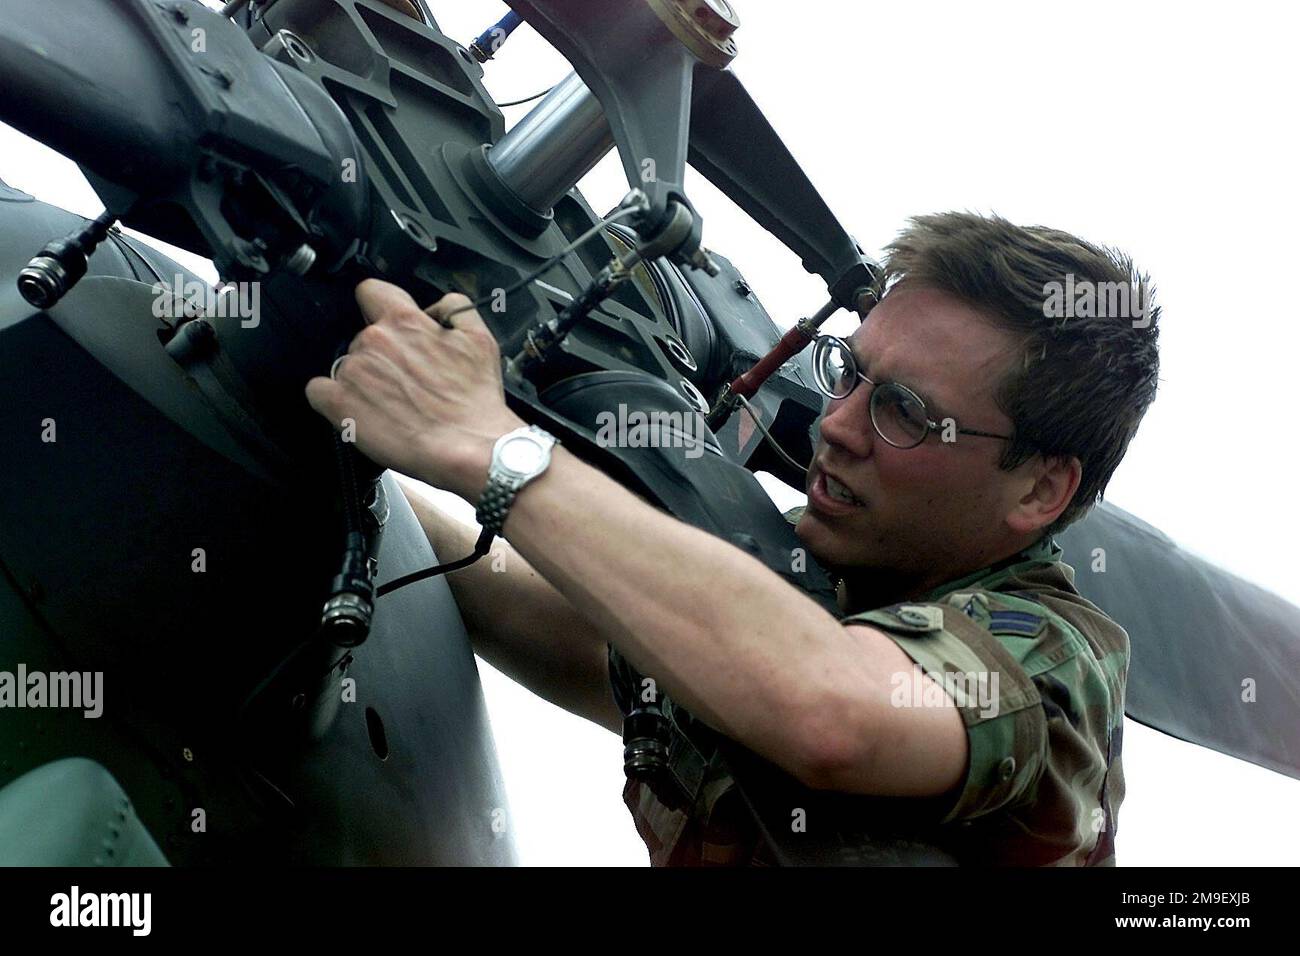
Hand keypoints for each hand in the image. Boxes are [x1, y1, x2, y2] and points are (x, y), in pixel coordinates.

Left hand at [305, 279, 525, 498]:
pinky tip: (359, 411)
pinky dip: (333, 400)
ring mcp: (354, 372)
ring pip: (345, 365)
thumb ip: (454, 310)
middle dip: (381, 354)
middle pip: (363, 337)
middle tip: (405, 381)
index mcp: (405, 322)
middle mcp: (375, 340)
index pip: (371, 291)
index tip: (386, 324)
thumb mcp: (480, 340)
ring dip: (364, 379)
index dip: (378, 308)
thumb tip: (436, 309)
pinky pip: (318, 392)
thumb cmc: (477, 402)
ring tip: (393, 403)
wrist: (472, 447)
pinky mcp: (340, 405)